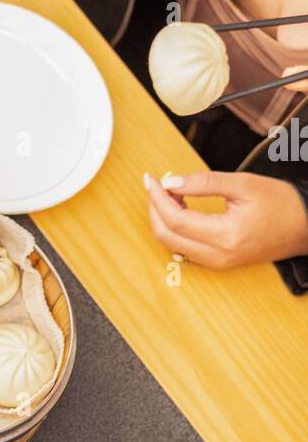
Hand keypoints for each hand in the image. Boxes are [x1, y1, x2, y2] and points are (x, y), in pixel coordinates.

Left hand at [144, 170, 307, 268]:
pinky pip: (184, 248)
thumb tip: (169, 182)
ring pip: (172, 245)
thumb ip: (204, 183)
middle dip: (155, 208)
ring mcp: (217, 263)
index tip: (150, 178)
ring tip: (170, 192)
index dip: (157, 198)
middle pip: (167, 236)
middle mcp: (218, 256)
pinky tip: (180, 207)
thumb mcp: (243, 184)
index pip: (175, 220)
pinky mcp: (218, 263)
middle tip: (156, 184)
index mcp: (225, 236)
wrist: (306, 227)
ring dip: (163, 218)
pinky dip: (175, 228)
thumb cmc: (281, 203)